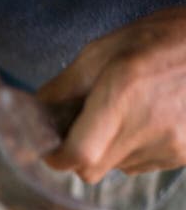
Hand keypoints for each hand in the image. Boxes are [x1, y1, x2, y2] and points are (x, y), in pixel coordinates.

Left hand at [38, 7, 185, 183]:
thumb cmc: (164, 40)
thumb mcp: (103, 50)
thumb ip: (64, 87)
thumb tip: (37, 112)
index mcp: (120, 96)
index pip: (76, 156)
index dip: (58, 156)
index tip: (53, 147)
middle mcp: (145, 128)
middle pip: (91, 169)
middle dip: (80, 152)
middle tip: (88, 124)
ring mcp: (168, 146)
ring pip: (117, 167)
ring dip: (110, 148)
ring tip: (128, 113)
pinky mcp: (184, 155)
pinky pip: (143, 163)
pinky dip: (136, 148)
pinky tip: (149, 119)